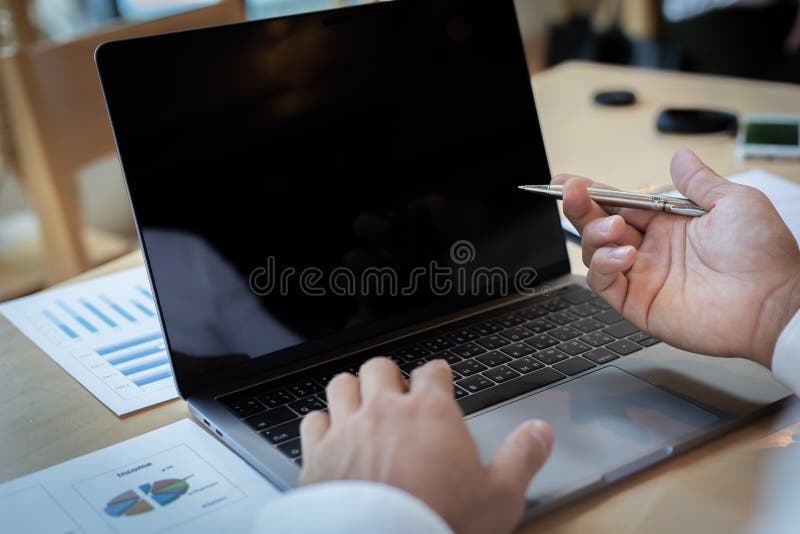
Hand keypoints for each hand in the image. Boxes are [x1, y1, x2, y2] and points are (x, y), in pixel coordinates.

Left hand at [299, 357, 552, 533]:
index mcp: (430, 413)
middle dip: (388, 376)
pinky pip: (312, 420)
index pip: (432, 372)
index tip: (438, 381)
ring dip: (351, 390)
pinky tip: (328, 435)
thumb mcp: (499, 496)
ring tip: (359, 403)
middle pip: (381, 368)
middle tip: (395, 393)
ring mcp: (347, 428)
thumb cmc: (439, 522)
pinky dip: (321, 423)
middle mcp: (385, 411)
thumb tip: (540, 433)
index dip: (436, 375)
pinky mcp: (317, 453)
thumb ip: (521, 458)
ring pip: (342, 385)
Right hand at [555, 149, 799, 367]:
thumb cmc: (763, 254)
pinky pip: (604, 283)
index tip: (569, 180)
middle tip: (571, 192)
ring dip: (595, 234)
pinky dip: (603, 265)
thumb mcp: (734, 202)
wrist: (774, 301)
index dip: (592, 192)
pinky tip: (623, 253)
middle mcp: (650, 250)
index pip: (619, 204)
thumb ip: (699, 181)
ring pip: (595, 253)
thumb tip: (680, 157)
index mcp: (668, 225)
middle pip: (598, 226)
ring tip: (616, 227)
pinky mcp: (638, 304)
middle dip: (580, 207)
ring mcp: (642, 277)